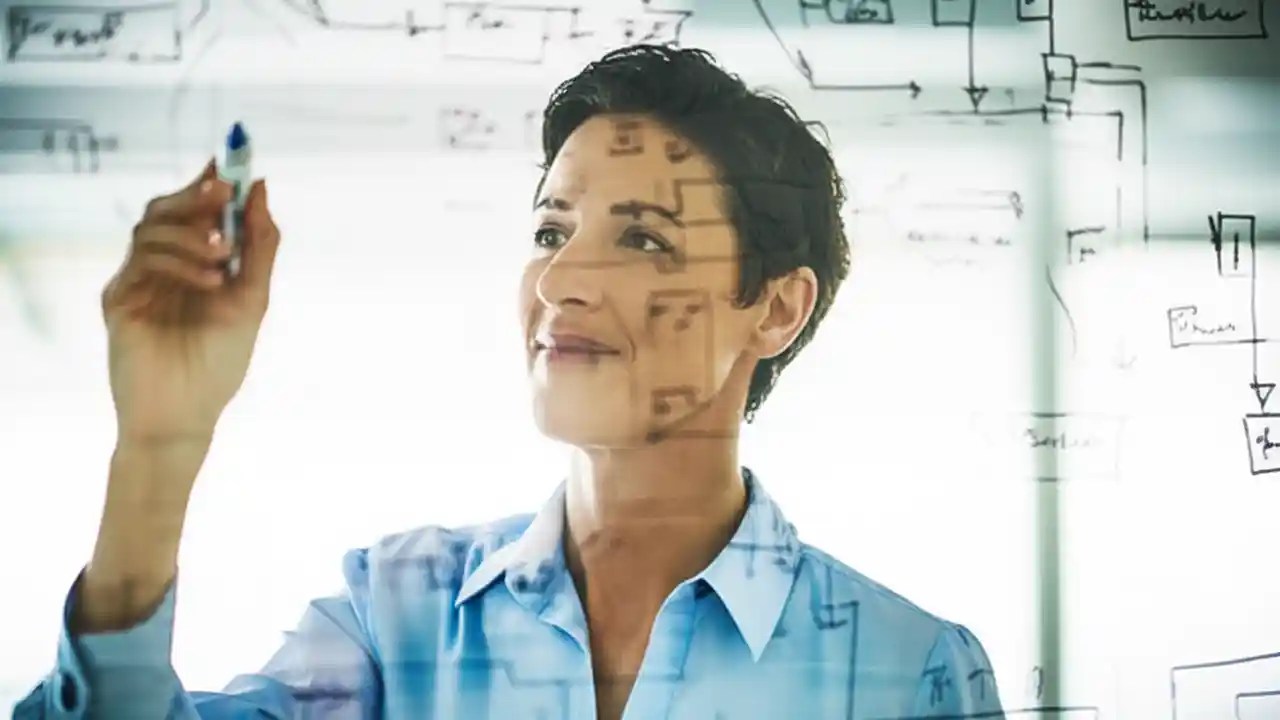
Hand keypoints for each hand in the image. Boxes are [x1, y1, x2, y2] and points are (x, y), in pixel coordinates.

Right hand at [102, 159, 280, 442]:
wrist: (186, 414)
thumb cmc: (220, 363)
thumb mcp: (253, 297)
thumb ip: (259, 245)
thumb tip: (259, 188)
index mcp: (194, 262)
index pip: (195, 210)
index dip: (210, 182)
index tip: (232, 161)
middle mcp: (162, 266)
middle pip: (165, 208)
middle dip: (196, 196)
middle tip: (223, 193)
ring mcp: (137, 280)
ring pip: (151, 227)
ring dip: (191, 233)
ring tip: (222, 256)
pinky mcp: (118, 297)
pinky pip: (142, 259)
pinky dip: (179, 262)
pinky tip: (208, 281)